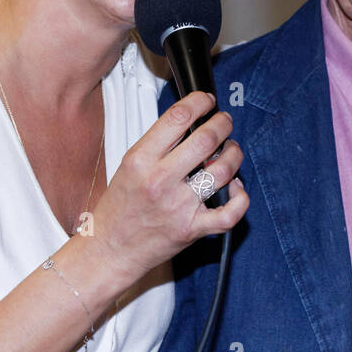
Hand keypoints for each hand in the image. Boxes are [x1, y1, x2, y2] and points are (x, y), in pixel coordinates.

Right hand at [91, 90, 247, 280]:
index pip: (177, 117)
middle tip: (225, 121)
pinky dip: (240, 197)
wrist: (110, 250)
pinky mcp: (192, 229)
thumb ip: (158, 145)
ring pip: (223, 170)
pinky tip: (236, 186)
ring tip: (231, 149)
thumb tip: (192, 122)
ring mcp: (178, 206)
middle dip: (223, 124)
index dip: (200, 102)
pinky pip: (230, 213)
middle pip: (206, 140)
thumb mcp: (129, 166)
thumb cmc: (120, 208)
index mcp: (140, 160)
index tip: (207, 101)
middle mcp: (160, 181)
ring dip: (234, 154)